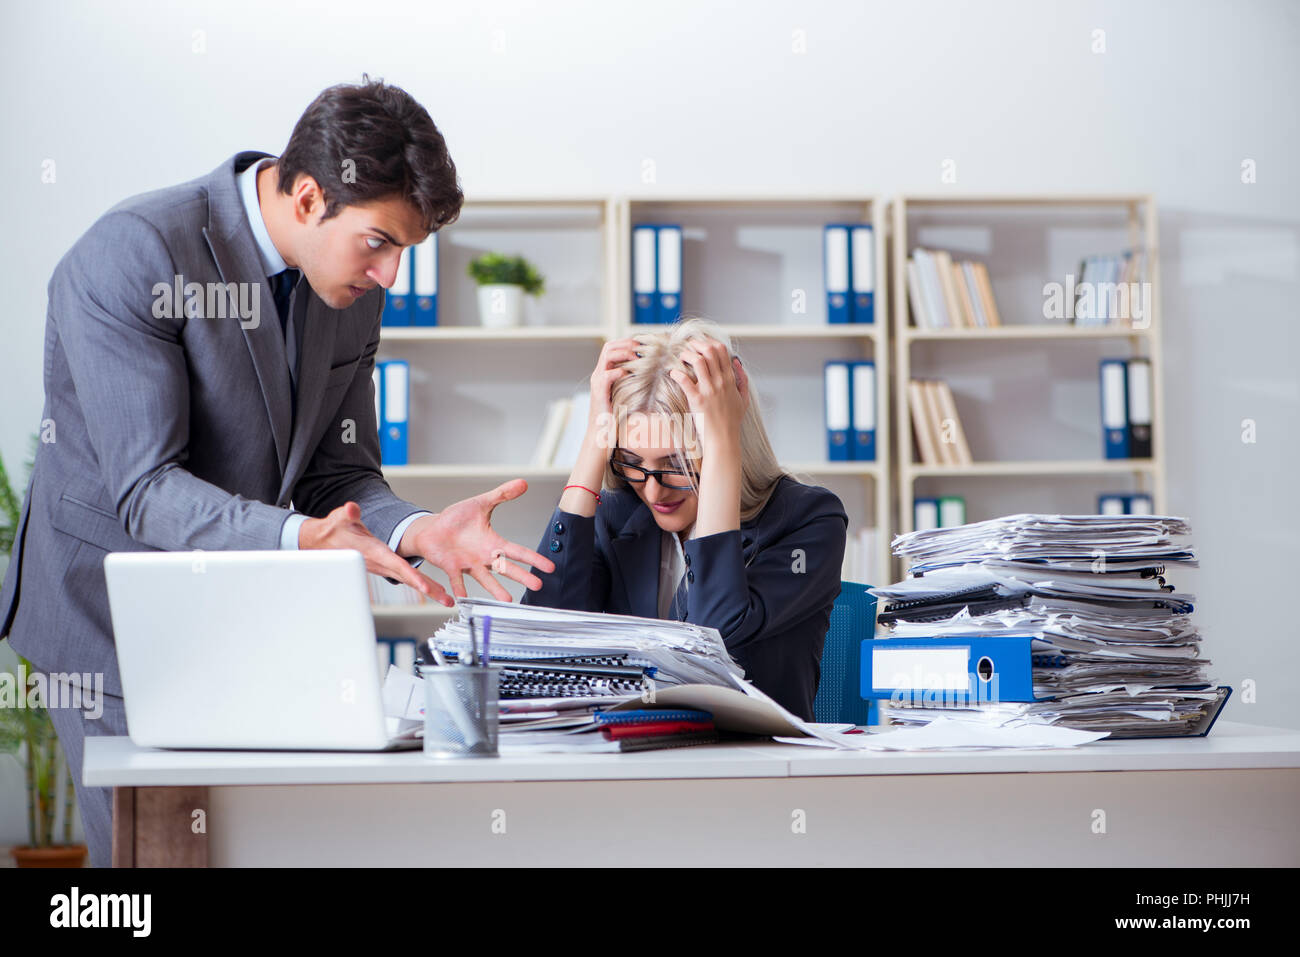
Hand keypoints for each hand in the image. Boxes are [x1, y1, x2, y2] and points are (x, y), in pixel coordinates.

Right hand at [300, 502, 452, 605]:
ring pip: (409, 580)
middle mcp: (381, 563)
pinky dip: (421, 584)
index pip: (396, 565)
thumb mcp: (340, 518)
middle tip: (447, 600)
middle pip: (409, 578)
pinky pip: (406, 577)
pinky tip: (434, 590)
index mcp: (374, 552)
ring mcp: (383, 567)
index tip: (425, 587)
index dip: (411, 576)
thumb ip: (348, 513)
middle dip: (428, 590)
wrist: (324, 543)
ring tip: (447, 600)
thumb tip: (352, 508)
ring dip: (428, 590)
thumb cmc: (334, 530)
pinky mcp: (385, 567)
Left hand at [399, 479, 556, 601]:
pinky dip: (460, 590)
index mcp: (492, 543)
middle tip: (537, 585)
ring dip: (496, 589)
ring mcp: (468, 564)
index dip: (534, 558)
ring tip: (507, 600)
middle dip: (522, 576)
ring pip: (485, 578)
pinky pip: (457, 580)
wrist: (432, 529)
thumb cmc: (456, 519)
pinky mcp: (451, 567)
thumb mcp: (481, 504)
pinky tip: (463, 600)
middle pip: (507, 568)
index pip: (518, 551)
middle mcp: (483, 557)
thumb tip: (523, 483)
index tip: (549, 567)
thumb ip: (502, 495)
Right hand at [585, 337, 641, 450]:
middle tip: (642, 347)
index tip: (643, 345)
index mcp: (603, 372)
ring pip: (607, 355)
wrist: (601, 434)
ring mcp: (597, 382)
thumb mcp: (625, 395)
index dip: (627, 342)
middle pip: (608, 346)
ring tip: (638, 358)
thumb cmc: (616, 417)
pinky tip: (631, 376)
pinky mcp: (599, 392)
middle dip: (627, 343)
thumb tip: (652, 375)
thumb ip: (632, 383)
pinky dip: (620, 372)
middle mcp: (598, 374)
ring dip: (624, 353)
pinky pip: (607, 375)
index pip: (612, 347)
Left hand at [671, 338, 748, 453]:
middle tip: (688, 345)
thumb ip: (743, 379)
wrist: (724, 439)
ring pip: (699, 361)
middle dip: (696, 343)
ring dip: (687, 354)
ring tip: (681, 356)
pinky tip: (673, 373)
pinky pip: (685, 380)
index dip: (709, 342)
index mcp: (730, 380)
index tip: (700, 343)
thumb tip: (737, 362)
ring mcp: (709, 390)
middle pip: (710, 351)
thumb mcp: (744, 399)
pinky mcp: (697, 400)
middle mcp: (721, 382)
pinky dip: (676, 373)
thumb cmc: (732, 421)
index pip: (722, 351)